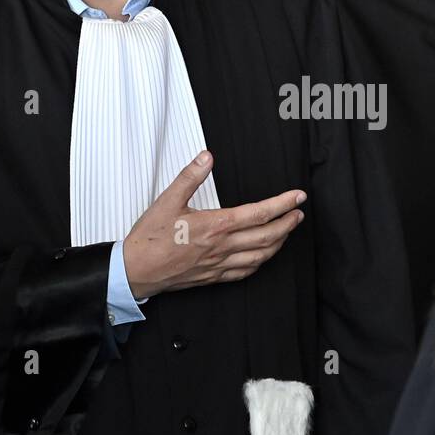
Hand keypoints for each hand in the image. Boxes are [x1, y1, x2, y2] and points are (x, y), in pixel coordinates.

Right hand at [123, 151, 305, 298]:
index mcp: (215, 225)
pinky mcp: (214, 276)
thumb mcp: (167, 200)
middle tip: (299, 212)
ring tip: (287, 231)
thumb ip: (189, 177)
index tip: (297, 197)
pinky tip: (263, 256)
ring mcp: (220, 264)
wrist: (136, 271)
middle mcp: (222, 247)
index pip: (259, 213)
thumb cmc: (149, 238)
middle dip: (288, 223)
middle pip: (268, 236)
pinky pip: (245, 271)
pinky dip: (260, 262)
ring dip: (279, 243)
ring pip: (261, 256)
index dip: (282, 204)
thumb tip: (207, 157)